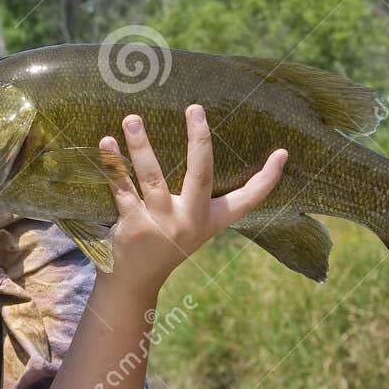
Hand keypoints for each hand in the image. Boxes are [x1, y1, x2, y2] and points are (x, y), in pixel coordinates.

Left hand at [98, 104, 286, 294]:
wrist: (135, 280)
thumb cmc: (169, 240)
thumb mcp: (195, 224)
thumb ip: (204, 196)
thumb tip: (213, 155)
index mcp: (211, 219)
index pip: (248, 199)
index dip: (268, 179)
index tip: (282, 153)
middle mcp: (190, 220)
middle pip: (200, 176)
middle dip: (199, 140)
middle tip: (195, 108)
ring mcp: (161, 223)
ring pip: (152, 178)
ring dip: (141, 146)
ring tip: (132, 119)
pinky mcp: (133, 224)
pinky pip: (121, 188)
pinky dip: (113, 164)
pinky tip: (106, 142)